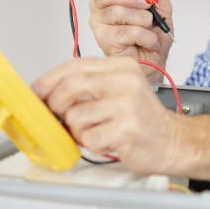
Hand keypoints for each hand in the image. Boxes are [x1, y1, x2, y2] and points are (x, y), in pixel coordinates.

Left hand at [32, 57, 180, 174]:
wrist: (173, 140)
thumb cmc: (143, 118)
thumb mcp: (120, 89)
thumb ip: (89, 85)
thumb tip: (47, 92)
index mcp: (122, 66)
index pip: (74, 65)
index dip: (48, 79)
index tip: (36, 92)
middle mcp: (126, 81)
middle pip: (70, 86)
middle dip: (56, 104)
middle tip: (59, 115)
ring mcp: (127, 105)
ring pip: (75, 115)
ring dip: (77, 129)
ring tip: (96, 130)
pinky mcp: (125, 130)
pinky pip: (88, 137)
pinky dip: (90, 143)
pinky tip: (107, 140)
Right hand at [89, 0, 172, 80]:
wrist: (157, 59)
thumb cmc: (154, 33)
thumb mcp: (159, 5)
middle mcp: (102, 7)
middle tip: (146, 4)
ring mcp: (100, 24)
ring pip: (119, 12)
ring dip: (143, 20)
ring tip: (149, 27)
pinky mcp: (105, 41)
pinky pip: (127, 31)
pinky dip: (145, 36)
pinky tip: (147, 40)